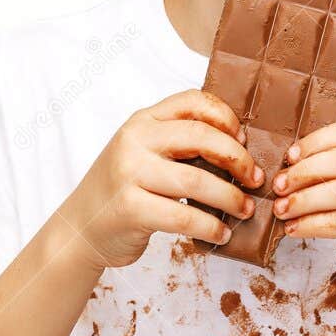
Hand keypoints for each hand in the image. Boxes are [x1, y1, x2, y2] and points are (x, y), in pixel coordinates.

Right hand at [62, 89, 262, 268]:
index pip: (192, 101)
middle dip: (238, 159)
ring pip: (197, 179)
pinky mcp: (131, 208)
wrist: (80, 229)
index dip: (226, 117)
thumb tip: (239, 148)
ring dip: (231, 197)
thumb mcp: (143, 154)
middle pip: (202, 137)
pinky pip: (184, 216)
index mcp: (142, 121)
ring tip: (245, 209)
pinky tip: (221, 234)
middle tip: (255, 179)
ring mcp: (130, 173)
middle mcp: (134, 141)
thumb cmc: (122, 192)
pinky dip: (211, 227)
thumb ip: (177, 144)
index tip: (243, 140)